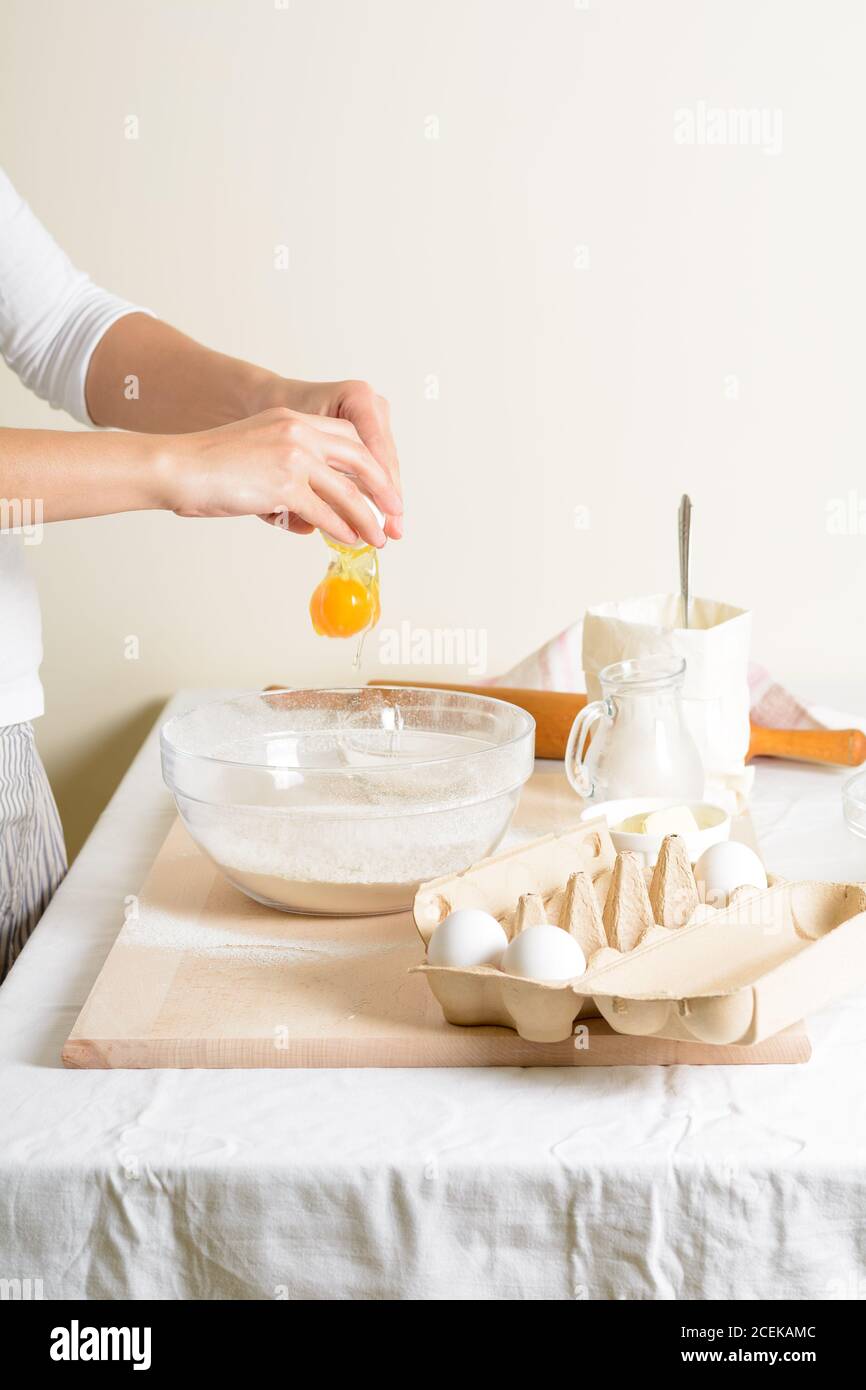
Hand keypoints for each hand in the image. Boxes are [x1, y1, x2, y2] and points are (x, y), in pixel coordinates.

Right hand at [168, 407, 401, 546]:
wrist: (179, 466)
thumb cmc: (208, 466)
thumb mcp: (255, 452)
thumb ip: (286, 471)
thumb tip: (308, 514)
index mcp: (292, 418)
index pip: (347, 436)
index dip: (369, 462)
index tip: (380, 484)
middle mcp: (298, 432)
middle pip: (359, 460)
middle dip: (382, 488)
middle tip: (395, 509)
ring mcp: (294, 458)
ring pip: (347, 492)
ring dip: (367, 518)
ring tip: (378, 536)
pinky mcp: (285, 486)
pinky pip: (326, 512)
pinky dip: (342, 529)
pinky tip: (350, 538)